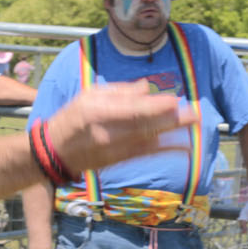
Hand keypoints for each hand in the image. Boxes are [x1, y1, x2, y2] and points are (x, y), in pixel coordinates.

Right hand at [44, 82, 189, 174]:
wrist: (54, 152)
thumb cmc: (71, 118)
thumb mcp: (88, 95)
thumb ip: (119, 91)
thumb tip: (146, 87)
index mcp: (96, 112)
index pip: (130, 109)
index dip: (154, 106)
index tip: (174, 100)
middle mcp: (106, 133)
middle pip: (143, 125)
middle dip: (170, 120)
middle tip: (193, 113)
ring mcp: (112, 150)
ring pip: (147, 140)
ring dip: (171, 132)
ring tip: (192, 123)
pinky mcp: (118, 161)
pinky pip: (145, 155)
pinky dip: (164, 150)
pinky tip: (181, 146)